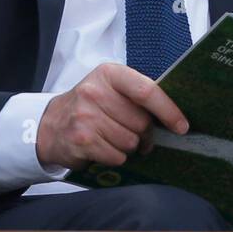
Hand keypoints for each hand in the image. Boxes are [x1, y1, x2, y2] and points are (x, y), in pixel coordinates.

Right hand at [36, 63, 187, 169]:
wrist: (50, 125)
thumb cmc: (90, 107)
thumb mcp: (110, 89)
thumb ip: (138, 95)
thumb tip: (175, 116)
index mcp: (110, 74)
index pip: (147, 91)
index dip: (168, 110)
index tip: (182, 126)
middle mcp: (95, 91)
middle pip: (141, 122)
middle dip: (144, 134)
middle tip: (135, 134)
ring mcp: (86, 116)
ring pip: (130, 142)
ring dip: (128, 147)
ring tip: (113, 138)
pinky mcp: (81, 139)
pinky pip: (116, 156)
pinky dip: (115, 157)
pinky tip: (102, 148)